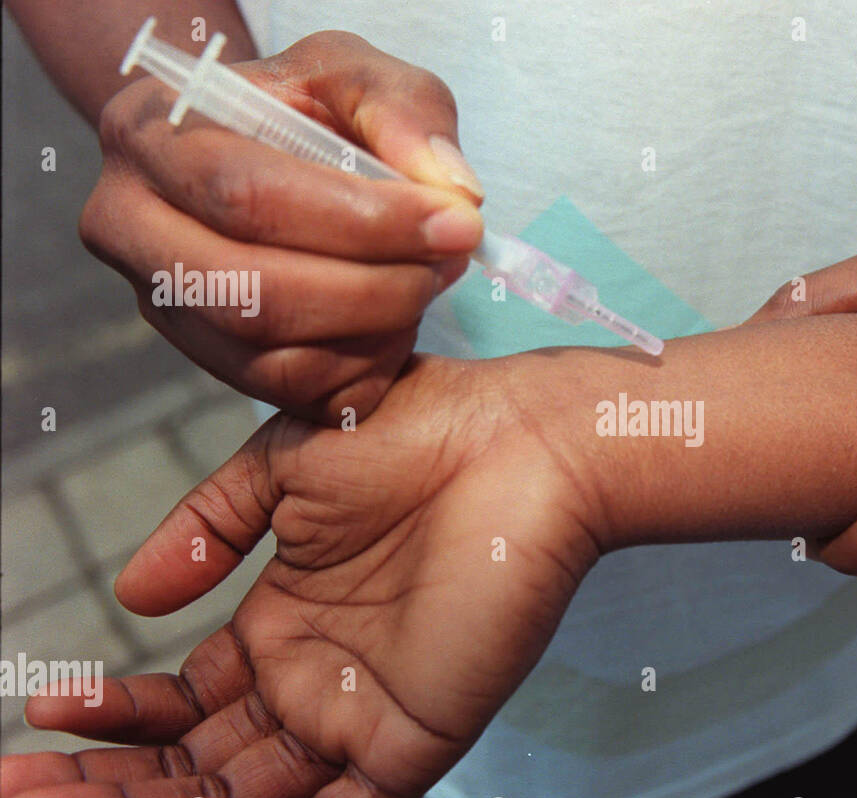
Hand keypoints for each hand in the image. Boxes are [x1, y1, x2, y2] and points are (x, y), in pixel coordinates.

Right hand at [0, 356, 596, 797]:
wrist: (517, 440)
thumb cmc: (413, 434)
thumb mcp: (280, 471)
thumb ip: (206, 531)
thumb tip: (130, 598)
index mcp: (280, 630)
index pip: (177, 708)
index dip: (110, 723)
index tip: (45, 711)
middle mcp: (312, 687)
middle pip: (192, 769)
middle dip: (105, 792)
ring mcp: (358, 721)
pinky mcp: (411, 742)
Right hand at [80, 30, 484, 422]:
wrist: (264, 150)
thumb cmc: (304, 109)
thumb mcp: (355, 75)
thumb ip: (404, 111)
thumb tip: (451, 189)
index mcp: (150, 136)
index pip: (249, 196)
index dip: (365, 221)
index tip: (456, 222)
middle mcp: (132, 228)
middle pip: (255, 293)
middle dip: (378, 288)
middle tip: (450, 261)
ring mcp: (164, 306)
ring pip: (274, 359)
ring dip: (376, 332)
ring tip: (427, 284)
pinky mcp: (210, 361)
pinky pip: (296, 394)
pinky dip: (363, 369)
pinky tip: (395, 323)